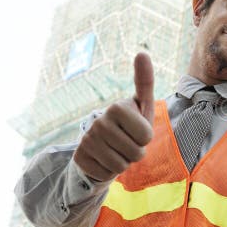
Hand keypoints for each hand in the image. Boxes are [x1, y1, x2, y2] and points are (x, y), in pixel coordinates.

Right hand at [74, 53, 154, 181]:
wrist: (103, 146)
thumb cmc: (130, 124)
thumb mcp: (142, 104)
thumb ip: (145, 80)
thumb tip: (142, 52)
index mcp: (117, 107)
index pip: (146, 136)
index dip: (146, 138)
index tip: (137, 129)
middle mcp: (99, 121)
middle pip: (137, 152)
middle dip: (137, 152)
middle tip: (127, 142)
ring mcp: (87, 140)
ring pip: (123, 165)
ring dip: (124, 162)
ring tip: (117, 150)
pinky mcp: (80, 158)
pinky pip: (108, 173)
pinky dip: (110, 170)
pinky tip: (105, 159)